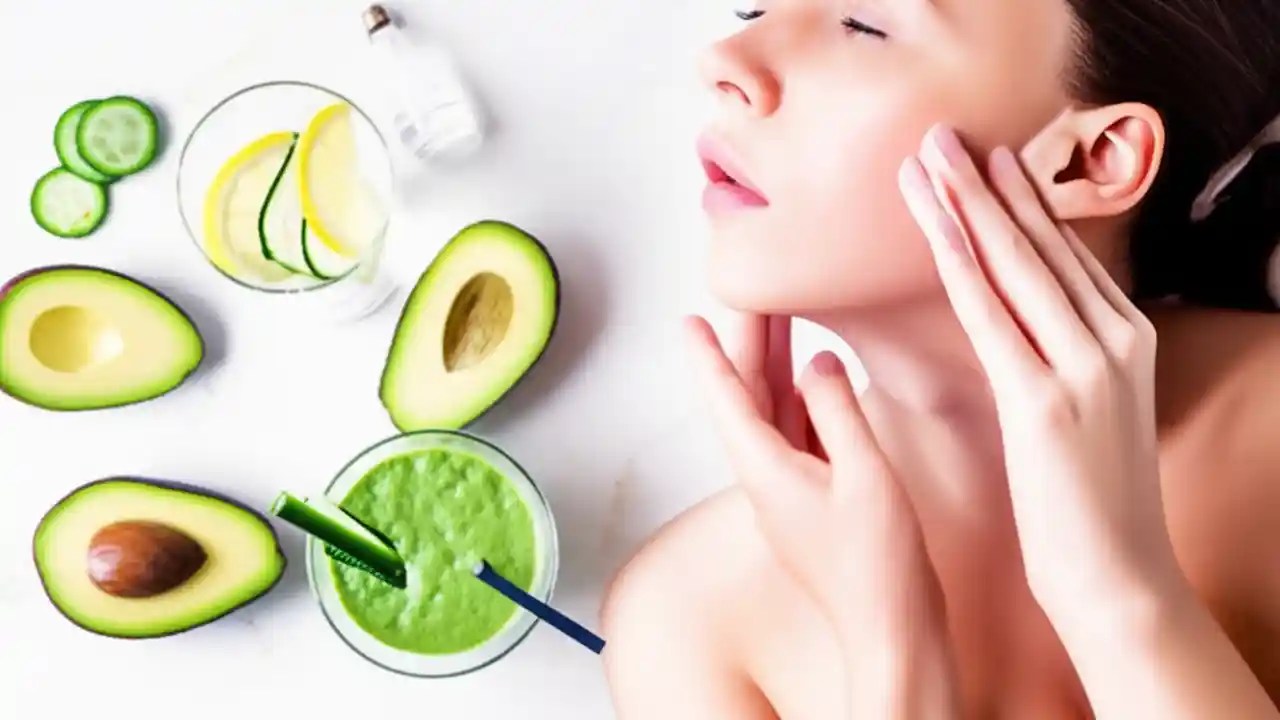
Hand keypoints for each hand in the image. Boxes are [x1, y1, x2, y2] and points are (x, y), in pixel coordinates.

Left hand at [683, 314, 945, 649]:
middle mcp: (768, 479)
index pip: (729, 397)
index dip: (710, 355)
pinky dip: (803, 402)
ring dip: (776, 367)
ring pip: (775, 415)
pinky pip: (799, 438)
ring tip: (782, 319)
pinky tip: (816, 381)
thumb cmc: (877, 564)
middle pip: (751, 398)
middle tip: (753, 293)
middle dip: (750, 344)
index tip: (690, 321)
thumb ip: (838, 410)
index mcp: (766, 470)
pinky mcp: (814, 504)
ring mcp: (789, 493)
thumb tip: (819, 363)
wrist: (890, 632)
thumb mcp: (864, 473)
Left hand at [898, 124, 1186, 623]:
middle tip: (941, 135)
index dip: (1016, 201)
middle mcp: (1113, 340)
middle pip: (1038, 244)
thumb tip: (1026, 321)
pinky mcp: (1046, 402)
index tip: (978, 159)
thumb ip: (1064, 357)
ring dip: (965, 206)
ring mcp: (1084, 368)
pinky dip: (963, 264)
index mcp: (1123, 339)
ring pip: (1014, 266)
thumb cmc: (1090, 502)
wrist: (1119, 578)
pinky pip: (993, 317)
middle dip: (985, 184)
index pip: (1061, 252)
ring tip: (928, 157)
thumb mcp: (1089, 410)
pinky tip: (938, 226)